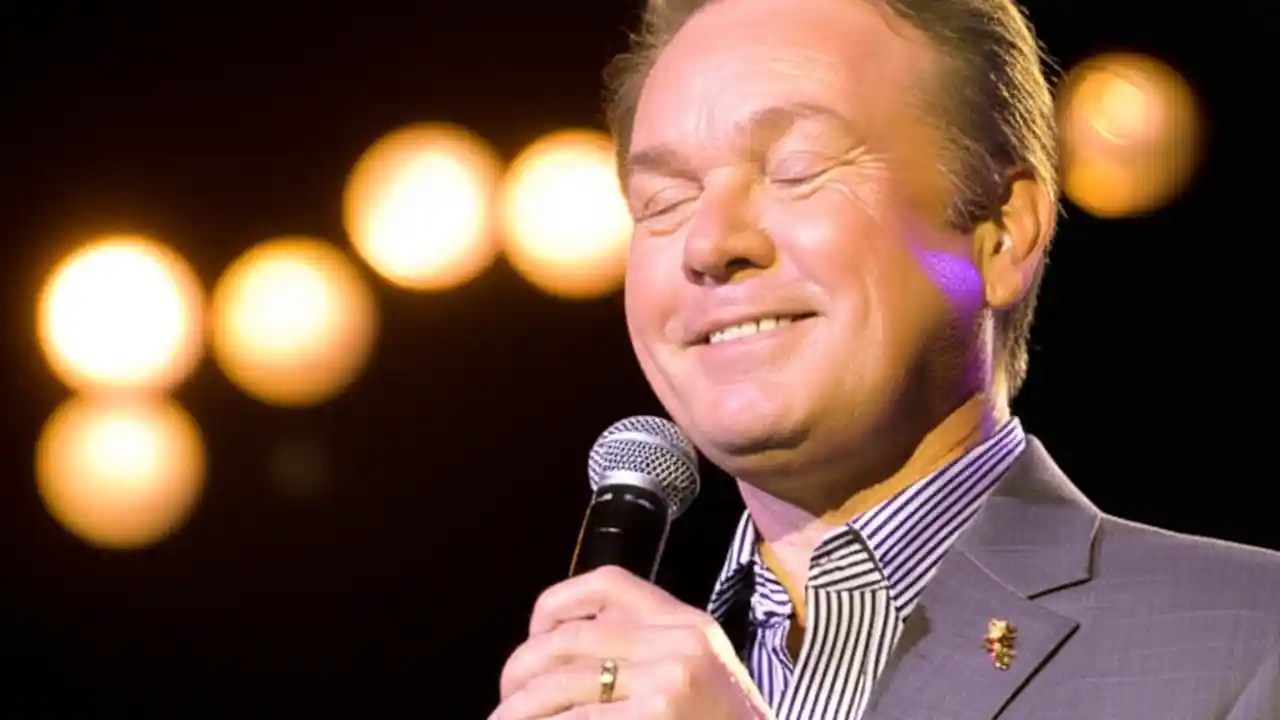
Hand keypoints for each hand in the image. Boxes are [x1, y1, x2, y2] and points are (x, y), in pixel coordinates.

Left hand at [490, 566, 774, 718]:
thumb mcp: (702, 674)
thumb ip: (649, 652)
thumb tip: (561, 658)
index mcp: (688, 623)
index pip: (606, 583)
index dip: (555, 603)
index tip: (534, 635)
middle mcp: (678, 644)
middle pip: (568, 638)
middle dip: (519, 672)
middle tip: (505, 701)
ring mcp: (667, 684)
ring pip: (559, 686)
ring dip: (516, 711)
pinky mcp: (654, 719)